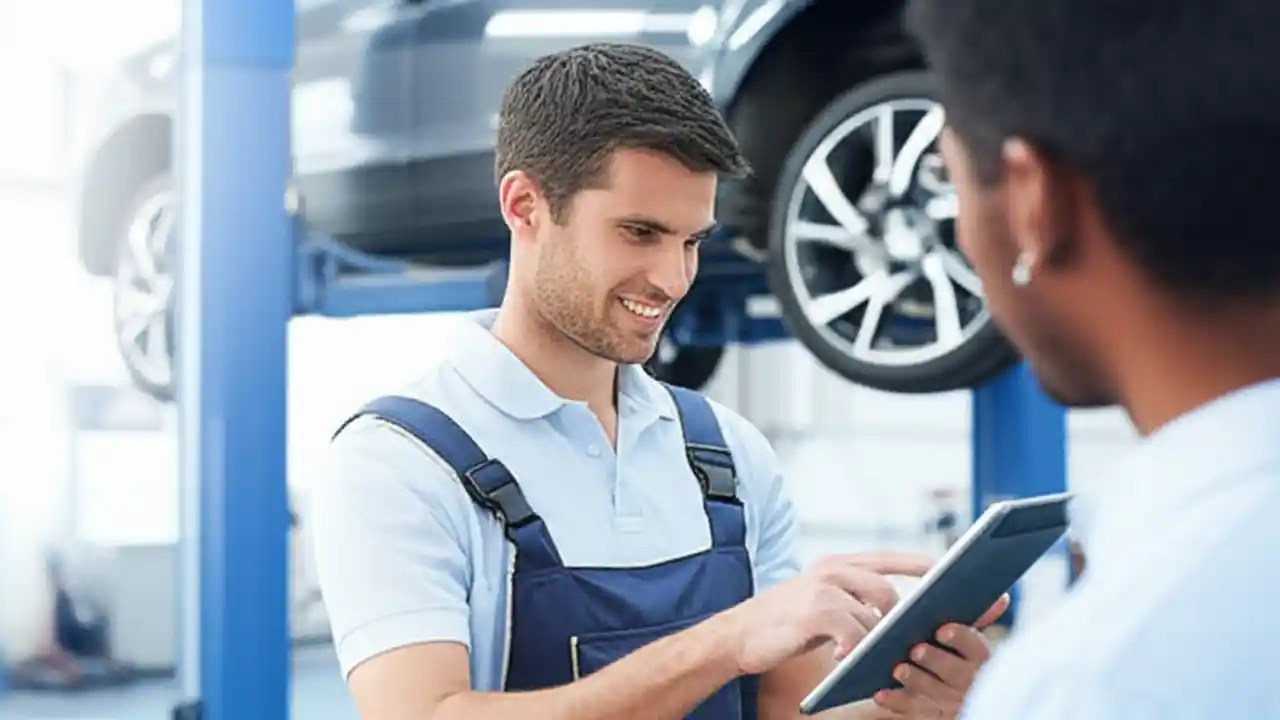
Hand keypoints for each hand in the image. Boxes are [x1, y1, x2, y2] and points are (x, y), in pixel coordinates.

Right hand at [724, 552, 933, 675]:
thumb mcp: (819, 601)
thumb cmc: (783, 623)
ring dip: (875, 640)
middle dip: (900, 617)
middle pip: (888, 590)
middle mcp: (831, 570)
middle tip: (903, 639)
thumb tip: (893, 614)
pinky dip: (852, 651)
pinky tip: (838, 658)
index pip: (886, 557)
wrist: (738, 635)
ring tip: (869, 656)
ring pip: (873, 615)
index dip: (918, 563)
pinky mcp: (816, 612)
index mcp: (834, 564)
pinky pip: (854, 634)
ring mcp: (824, 589)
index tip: (947, 570)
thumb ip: (852, 599)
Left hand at [870, 594, 1009, 717]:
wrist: (957, 695)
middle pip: (955, 672)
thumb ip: (977, 619)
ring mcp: (952, 702)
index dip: (961, 637)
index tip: (942, 629)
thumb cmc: (957, 655)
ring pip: (934, 693)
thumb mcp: (969, 641)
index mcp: (981, 659)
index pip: (977, 647)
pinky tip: (879, 693)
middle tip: (916, 649)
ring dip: (916, 680)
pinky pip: (914, 711)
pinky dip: (896, 702)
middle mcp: (970, 683)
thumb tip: (1002, 598)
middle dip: (936, 660)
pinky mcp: (933, 715)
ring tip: (898, 669)